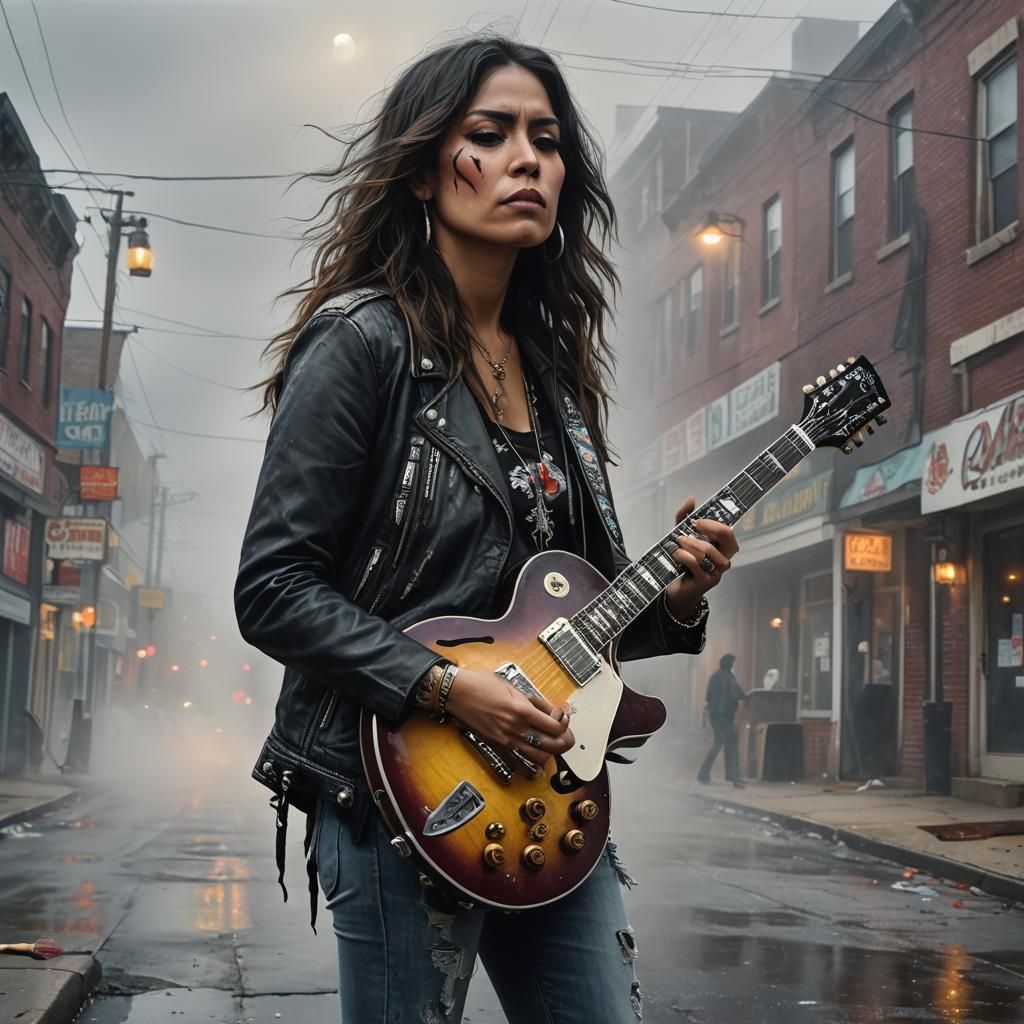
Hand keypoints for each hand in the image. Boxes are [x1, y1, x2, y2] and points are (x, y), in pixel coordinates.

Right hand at [443, 667, 574, 766]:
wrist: (457, 692)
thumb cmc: (482, 684)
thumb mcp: (513, 687)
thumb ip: (533, 701)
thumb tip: (550, 711)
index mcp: (522, 711)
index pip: (555, 728)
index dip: (563, 724)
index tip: (561, 716)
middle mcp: (516, 729)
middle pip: (552, 746)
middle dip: (564, 741)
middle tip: (563, 733)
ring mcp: (506, 740)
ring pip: (539, 758)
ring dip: (549, 751)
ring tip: (549, 740)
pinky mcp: (497, 745)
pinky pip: (521, 757)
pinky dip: (531, 755)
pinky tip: (532, 745)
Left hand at [663, 496, 739, 618]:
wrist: (675, 591)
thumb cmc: (682, 563)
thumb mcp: (682, 538)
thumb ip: (685, 518)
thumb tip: (691, 499)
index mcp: (721, 549)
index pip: (728, 532)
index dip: (713, 524)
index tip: (696, 522)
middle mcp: (722, 560)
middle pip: (727, 539)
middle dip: (708, 529)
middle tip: (690, 530)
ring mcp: (716, 572)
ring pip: (708, 551)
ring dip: (690, 543)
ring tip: (678, 543)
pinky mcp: (705, 582)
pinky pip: (696, 563)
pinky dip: (683, 555)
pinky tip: (676, 555)